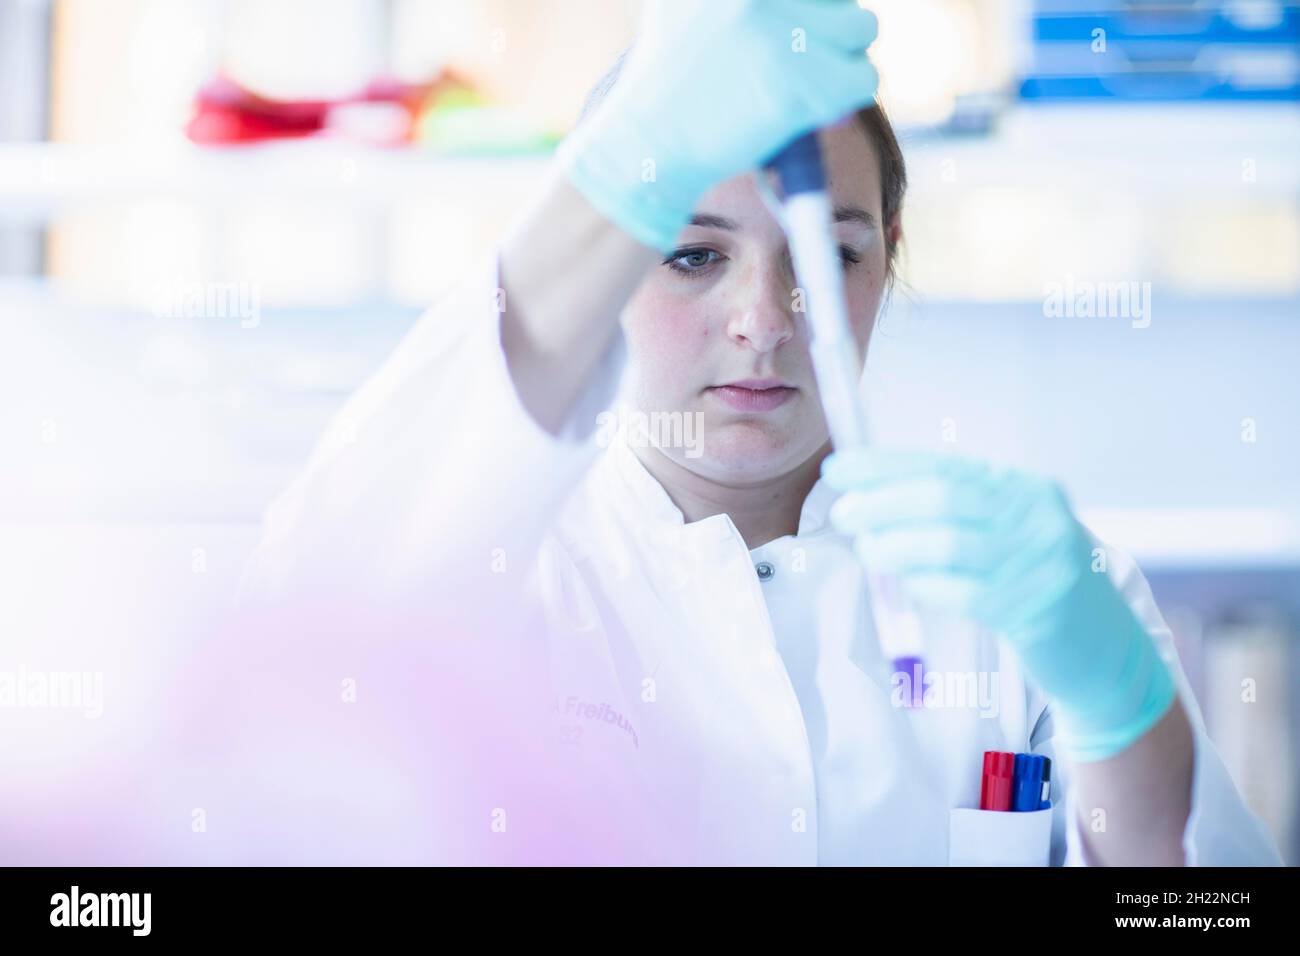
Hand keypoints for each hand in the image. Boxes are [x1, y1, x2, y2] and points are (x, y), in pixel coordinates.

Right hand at [557, 0, 878, 251]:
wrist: (645, 146)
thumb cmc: (663, 84)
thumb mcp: (682, 10)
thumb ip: (733, 1)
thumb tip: (803, 5)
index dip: (808, 8)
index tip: (795, 34)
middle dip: (827, 31)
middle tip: (799, 64)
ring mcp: (782, 36)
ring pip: (861, 29)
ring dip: (840, 62)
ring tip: (801, 89)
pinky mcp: (799, 87)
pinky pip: (863, 80)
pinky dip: (843, 102)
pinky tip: (809, 115)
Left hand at [823, 447, 1176, 761]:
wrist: (1105, 645)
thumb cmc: (1035, 581)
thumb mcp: (1006, 532)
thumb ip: (952, 512)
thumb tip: (870, 496)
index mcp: (1024, 489)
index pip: (944, 465)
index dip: (885, 466)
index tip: (840, 469)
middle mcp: (1037, 517)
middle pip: (943, 498)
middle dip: (882, 502)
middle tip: (842, 512)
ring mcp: (1039, 562)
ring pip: (949, 543)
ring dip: (896, 545)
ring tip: (867, 550)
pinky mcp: (1034, 609)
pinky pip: (964, 593)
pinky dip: (927, 587)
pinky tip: (910, 586)